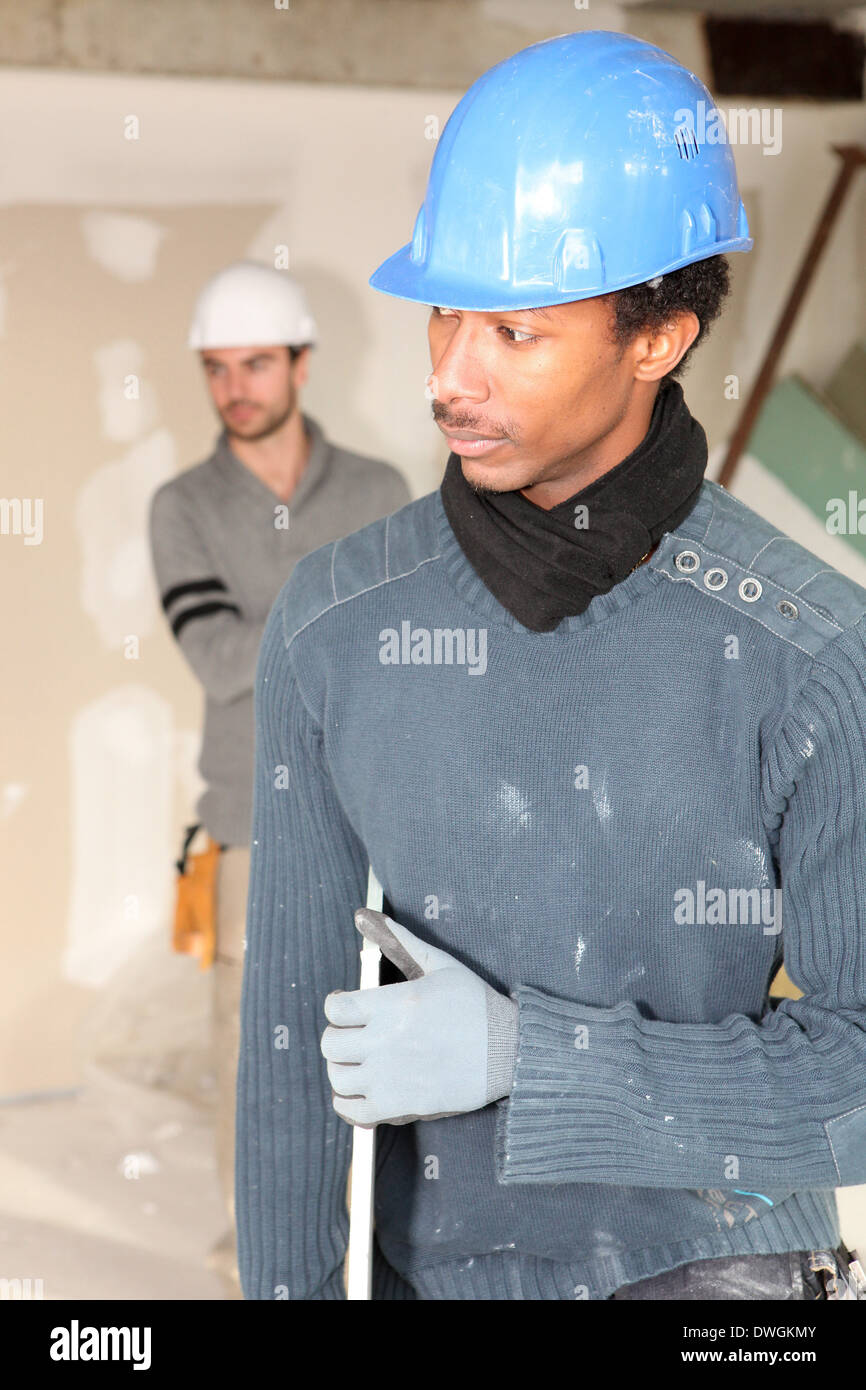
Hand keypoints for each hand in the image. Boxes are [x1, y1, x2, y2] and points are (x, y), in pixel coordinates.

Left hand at [320, 908, 518, 1126]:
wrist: (509, 1052)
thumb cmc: (477, 1006)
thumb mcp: (441, 965)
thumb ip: (400, 941)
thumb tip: (365, 915)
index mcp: (393, 1003)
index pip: (335, 1008)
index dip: (337, 1006)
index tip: (347, 1008)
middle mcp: (385, 1040)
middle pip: (330, 1042)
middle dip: (338, 1036)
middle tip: (353, 1035)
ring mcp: (390, 1075)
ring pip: (337, 1077)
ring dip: (342, 1068)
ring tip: (358, 1062)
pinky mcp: (400, 1105)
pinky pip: (353, 1111)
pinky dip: (348, 1104)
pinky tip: (359, 1092)